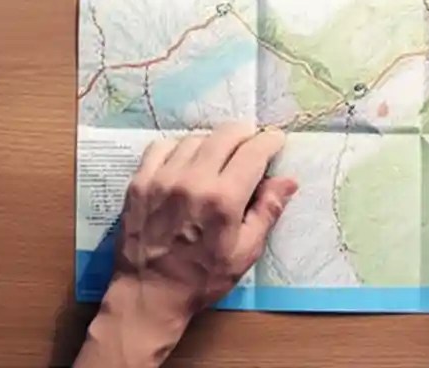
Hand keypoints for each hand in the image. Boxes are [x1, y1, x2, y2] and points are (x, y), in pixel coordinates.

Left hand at [76, 124, 295, 367]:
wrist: (149, 293)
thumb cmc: (202, 278)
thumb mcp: (245, 252)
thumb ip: (267, 211)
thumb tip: (288, 180)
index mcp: (223, 200)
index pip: (253, 151)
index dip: (269, 141)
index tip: (275, 141)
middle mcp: (193, 181)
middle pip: (226, 135)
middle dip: (245, 134)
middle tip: (250, 145)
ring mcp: (162, 178)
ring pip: (195, 138)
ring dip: (213, 142)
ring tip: (218, 157)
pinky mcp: (139, 182)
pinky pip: (162, 146)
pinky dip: (179, 147)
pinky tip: (185, 162)